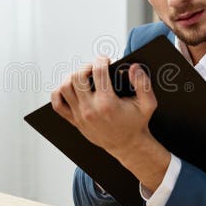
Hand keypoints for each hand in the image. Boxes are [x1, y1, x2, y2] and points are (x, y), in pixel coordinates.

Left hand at [51, 56, 170, 189]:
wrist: (127, 145)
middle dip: (86, 67)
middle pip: (77, 77)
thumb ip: (143, 84)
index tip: (106, 60)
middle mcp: (91, 109)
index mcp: (108, 104)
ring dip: (72, 77)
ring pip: (65, 88)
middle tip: (94, 67)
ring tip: (83, 76)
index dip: (101, 60)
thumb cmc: (136, 123)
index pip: (98, 72)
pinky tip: (70, 88)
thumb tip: (133, 68)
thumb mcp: (148, 104)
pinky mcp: (74, 120)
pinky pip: (58, 104)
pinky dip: (59, 93)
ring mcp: (80, 115)